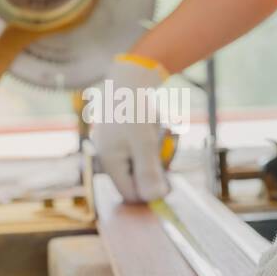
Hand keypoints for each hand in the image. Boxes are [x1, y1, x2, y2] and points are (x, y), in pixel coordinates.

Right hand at [90, 55, 171, 202]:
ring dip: (153, 158)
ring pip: (137, 166)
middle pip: (134, 181)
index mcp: (109, 162)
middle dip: (153, 171)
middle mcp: (106, 157)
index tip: (170, 179)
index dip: (151, 191)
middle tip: (164, 152)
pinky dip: (148, 147)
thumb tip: (154, 199)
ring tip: (158, 137)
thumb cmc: (135, 109)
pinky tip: (152, 131)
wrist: (129, 77)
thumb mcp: (145, 143)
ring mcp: (111, 147)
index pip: (130, 195)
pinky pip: (136, 153)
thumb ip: (148, 173)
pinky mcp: (118, 139)